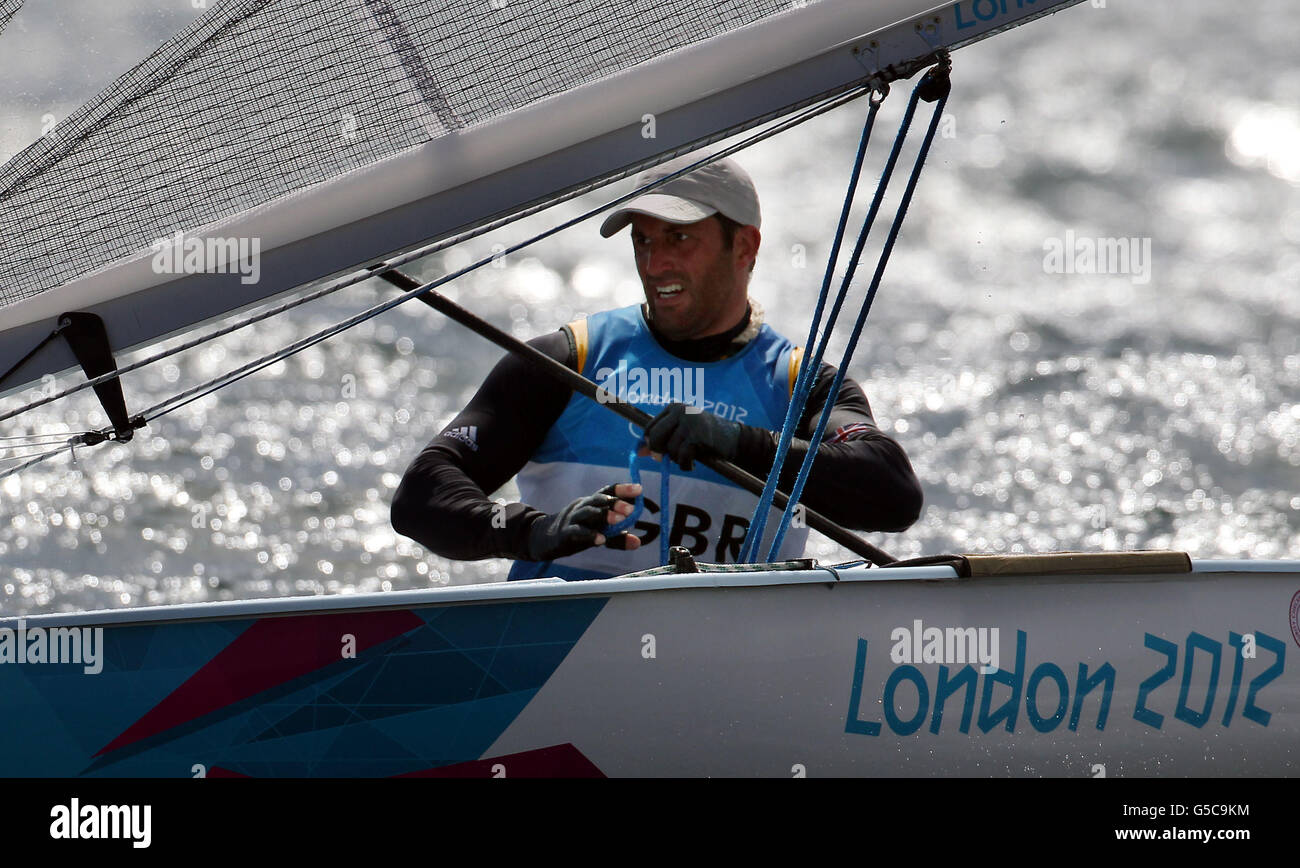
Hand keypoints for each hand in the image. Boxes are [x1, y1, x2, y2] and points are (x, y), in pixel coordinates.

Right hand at [526, 483, 642, 559]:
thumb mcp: (599, 532)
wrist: (547, 537)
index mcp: (592, 503)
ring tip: (619, 520)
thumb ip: (617, 537)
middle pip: (598, 500)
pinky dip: (589, 535)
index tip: (639, 489)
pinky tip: (601, 539)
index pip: (607, 491)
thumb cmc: (578, 531)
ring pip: (588, 513)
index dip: (623, 489)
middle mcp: (583, 507)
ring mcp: (573, 519)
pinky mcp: (566, 534)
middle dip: (615, 503)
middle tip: (630, 509)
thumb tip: (637, 542)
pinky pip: (578, 532)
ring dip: (604, 515)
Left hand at [643, 403, 740, 470]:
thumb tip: (638, 452)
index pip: (650, 427)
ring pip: (670, 450)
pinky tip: (693, 463)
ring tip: (689, 457)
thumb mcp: (681, 433)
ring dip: (677, 460)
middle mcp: (681, 411)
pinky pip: (682, 458)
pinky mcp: (698, 437)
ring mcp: (690, 423)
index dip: (649, 443)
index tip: (658, 452)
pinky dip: (686, 465)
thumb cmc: (704, 436)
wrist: (733, 438)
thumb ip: (661, 439)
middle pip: (655, 437)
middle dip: (658, 452)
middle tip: (669, 458)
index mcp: (674, 407)